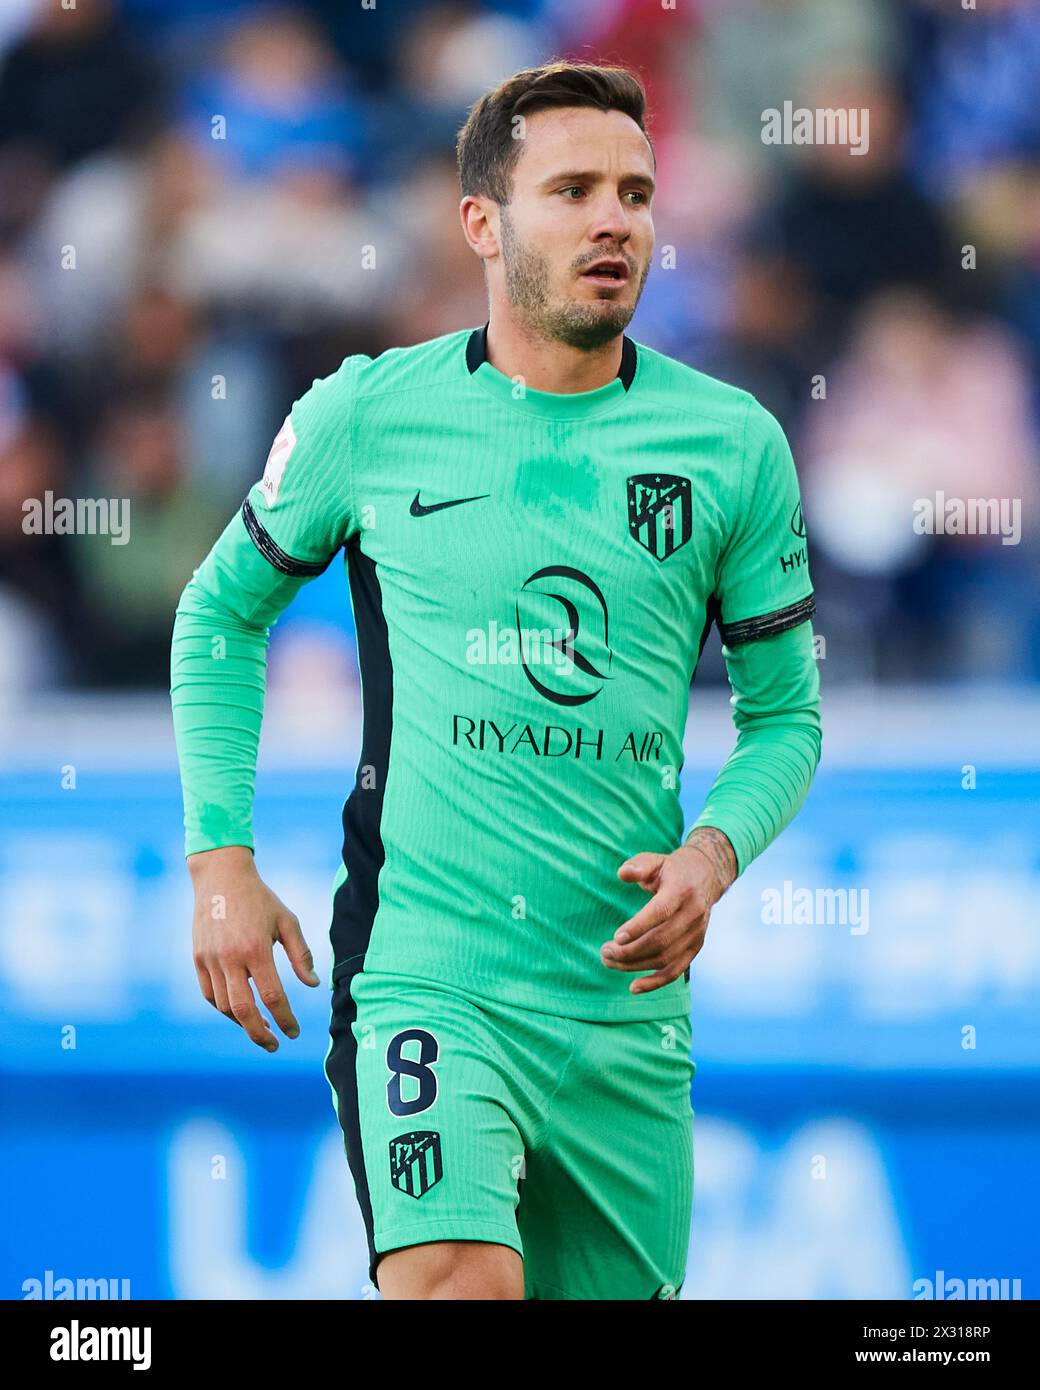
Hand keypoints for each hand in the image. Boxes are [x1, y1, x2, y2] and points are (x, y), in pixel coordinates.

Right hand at [188, 845, 320, 1050]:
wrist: (221, 877)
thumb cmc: (260, 899)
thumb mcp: (287, 921)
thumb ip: (301, 955)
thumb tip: (313, 985)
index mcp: (256, 949)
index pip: (272, 996)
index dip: (285, 1019)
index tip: (295, 1032)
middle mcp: (230, 958)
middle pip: (244, 1010)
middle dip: (260, 1033)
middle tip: (275, 1045)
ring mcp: (210, 959)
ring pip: (224, 1006)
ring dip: (243, 1023)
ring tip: (262, 1026)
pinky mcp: (198, 958)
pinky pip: (209, 994)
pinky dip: (224, 1008)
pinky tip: (240, 1011)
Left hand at [602, 827, 737, 994]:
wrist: (706, 877)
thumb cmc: (672, 869)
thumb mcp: (655, 860)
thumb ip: (638, 865)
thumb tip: (623, 873)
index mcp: (682, 890)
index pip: (661, 912)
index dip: (639, 926)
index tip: (617, 937)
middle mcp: (693, 914)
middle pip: (661, 939)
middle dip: (629, 950)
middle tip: (604, 951)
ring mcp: (696, 933)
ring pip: (665, 957)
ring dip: (635, 964)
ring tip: (609, 961)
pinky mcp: (695, 947)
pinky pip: (676, 970)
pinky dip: (655, 982)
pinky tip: (633, 987)